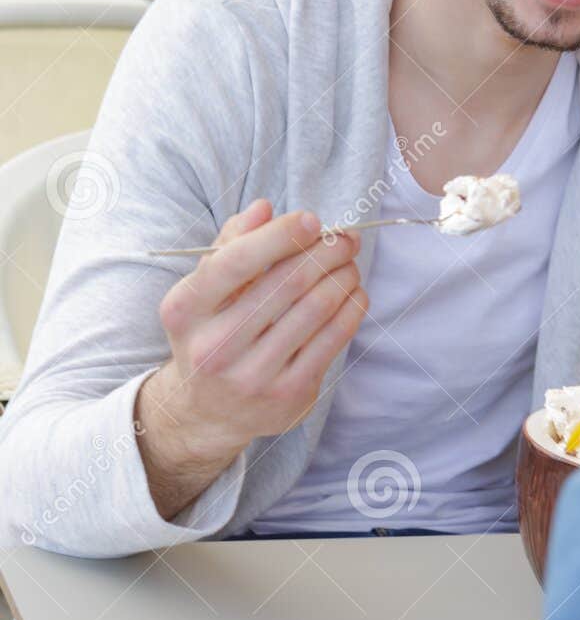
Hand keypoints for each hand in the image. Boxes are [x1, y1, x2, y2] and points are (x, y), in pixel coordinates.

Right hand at [137, 201, 366, 517]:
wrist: (206, 411)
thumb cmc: (210, 333)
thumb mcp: (203, 291)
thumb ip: (229, 245)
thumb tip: (264, 208)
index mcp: (185, 310)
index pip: (236, 262)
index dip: (280, 235)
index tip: (312, 220)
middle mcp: (214, 346)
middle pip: (286, 283)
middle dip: (325, 252)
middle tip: (346, 237)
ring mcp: (252, 376)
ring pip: (315, 310)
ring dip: (343, 277)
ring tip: (350, 262)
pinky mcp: (288, 395)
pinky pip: (332, 341)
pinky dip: (350, 309)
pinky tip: (354, 293)